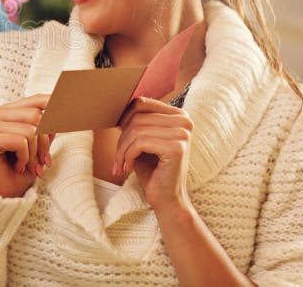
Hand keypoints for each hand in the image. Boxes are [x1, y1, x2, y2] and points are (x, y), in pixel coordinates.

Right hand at [0, 94, 53, 197]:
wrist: (1, 195)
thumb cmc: (18, 171)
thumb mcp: (38, 147)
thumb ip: (46, 128)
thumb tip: (63, 111)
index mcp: (5, 111)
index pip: (35, 100)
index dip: (55, 104)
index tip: (72, 111)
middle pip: (36, 115)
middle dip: (45, 142)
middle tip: (42, 162)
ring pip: (30, 130)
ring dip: (35, 154)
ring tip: (29, 166)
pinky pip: (20, 142)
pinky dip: (25, 157)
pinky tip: (18, 166)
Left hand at [114, 97, 193, 212]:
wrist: (167, 199)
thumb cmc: (152, 169)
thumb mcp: (142, 140)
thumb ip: (136, 121)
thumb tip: (117, 104)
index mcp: (179, 115)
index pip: (141, 103)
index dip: (124, 119)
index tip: (119, 138)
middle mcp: (185, 121)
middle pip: (137, 117)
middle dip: (121, 138)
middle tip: (118, 157)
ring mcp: (183, 134)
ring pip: (136, 130)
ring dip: (122, 149)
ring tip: (121, 164)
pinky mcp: (177, 148)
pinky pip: (140, 143)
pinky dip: (127, 156)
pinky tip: (128, 168)